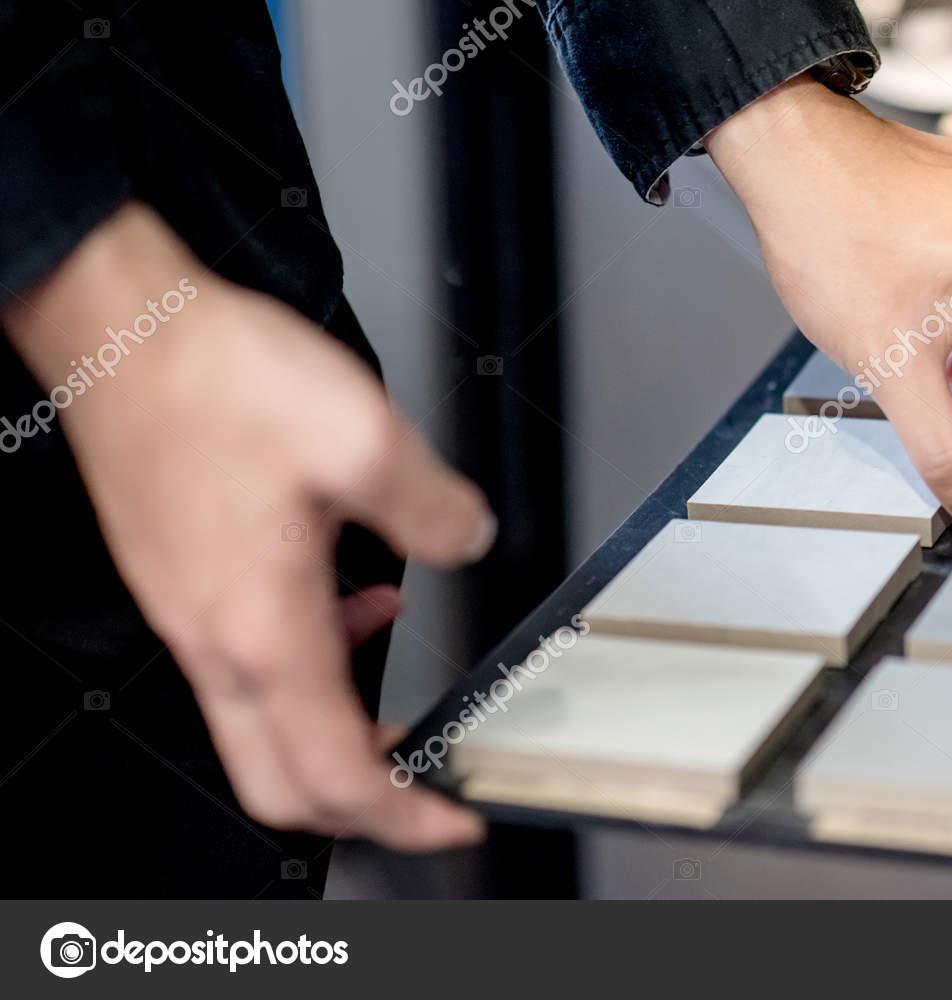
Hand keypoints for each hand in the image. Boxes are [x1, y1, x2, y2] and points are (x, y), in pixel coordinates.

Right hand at [2, 203, 492, 849]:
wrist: (121, 329)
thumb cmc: (213, 379)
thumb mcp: (361, 437)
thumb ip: (433, 508)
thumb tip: (466, 537)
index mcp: (264, 631)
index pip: (337, 777)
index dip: (405, 817)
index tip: (453, 821)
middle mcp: (217, 642)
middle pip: (284, 784)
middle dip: (362, 806)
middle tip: (427, 790)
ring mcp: (193, 617)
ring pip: (265, 730)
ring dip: (339, 735)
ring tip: (403, 713)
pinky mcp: (186, 583)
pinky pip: (251, 664)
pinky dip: (315, 664)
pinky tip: (355, 603)